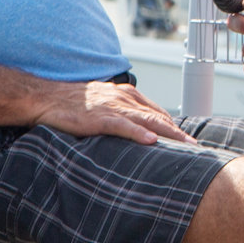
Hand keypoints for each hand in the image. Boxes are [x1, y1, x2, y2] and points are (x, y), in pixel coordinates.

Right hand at [30, 79, 196, 144]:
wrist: (47, 97)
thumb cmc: (75, 103)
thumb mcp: (105, 105)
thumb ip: (124, 114)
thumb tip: (141, 132)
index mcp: (128, 95)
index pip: (158, 112)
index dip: (174, 127)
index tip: (189, 141)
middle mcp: (125, 99)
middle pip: (159, 116)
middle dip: (179, 133)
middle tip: (196, 147)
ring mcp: (113, 107)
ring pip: (147, 120)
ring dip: (168, 133)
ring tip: (185, 145)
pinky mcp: (98, 118)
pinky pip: (122, 125)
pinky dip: (138, 132)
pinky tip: (150, 140)